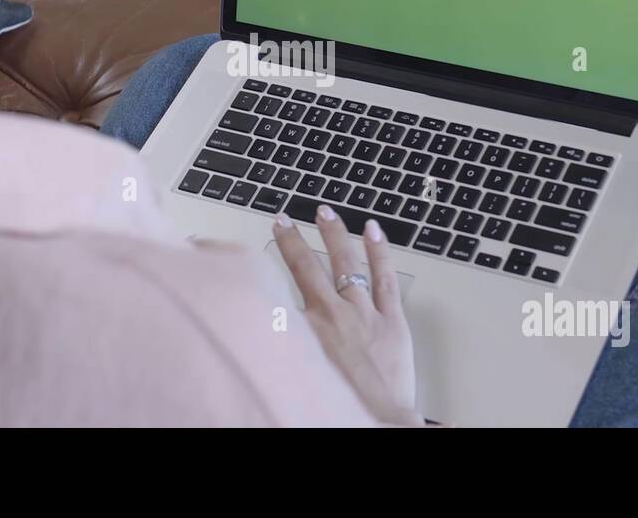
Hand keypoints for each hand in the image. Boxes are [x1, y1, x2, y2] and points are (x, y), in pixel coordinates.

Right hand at [272, 206, 422, 426]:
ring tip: (326, 212)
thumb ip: (282, 341)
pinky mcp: (391, 321)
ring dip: (334, 234)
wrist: (377, 424)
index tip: (245, 254)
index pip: (273, 288)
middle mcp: (331, 314)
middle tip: (284, 220)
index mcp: (304, 330)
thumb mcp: (296, 373)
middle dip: (292, 240)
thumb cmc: (337, 409)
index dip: (256, 268)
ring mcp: (363, 314)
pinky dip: (379, 251)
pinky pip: (384, 278)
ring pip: (346, 263)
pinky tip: (373, 230)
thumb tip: (266, 321)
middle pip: (306, 266)